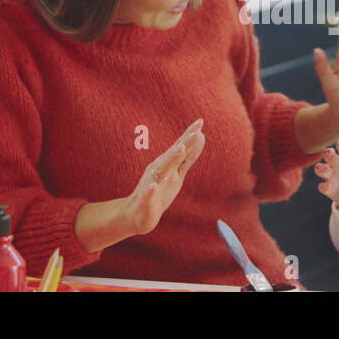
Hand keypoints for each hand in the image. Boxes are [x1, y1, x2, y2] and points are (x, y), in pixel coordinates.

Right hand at [120, 118, 205, 236]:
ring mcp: (151, 184)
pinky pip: (147, 194)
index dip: (190, 135)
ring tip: (180, 148)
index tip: (200, 121)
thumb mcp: (177, 173)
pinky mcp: (145, 200)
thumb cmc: (159, 192)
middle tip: (196, 131)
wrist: (137, 216)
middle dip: (184, 143)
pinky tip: (153, 185)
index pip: (180, 147)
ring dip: (170, 159)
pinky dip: (150, 190)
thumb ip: (188, 157)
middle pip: (173, 155)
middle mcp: (159, 170)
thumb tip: (201, 136)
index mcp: (167, 164)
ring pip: (161, 170)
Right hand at [314, 134, 338, 225]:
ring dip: (320, 168)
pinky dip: (323, 186)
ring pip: (321, 169)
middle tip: (330, 153)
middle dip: (328, 154)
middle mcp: (337, 163)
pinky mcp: (330, 190)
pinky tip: (326, 186)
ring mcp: (332, 176)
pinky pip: (323, 187)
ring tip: (322, 168)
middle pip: (328, 155)